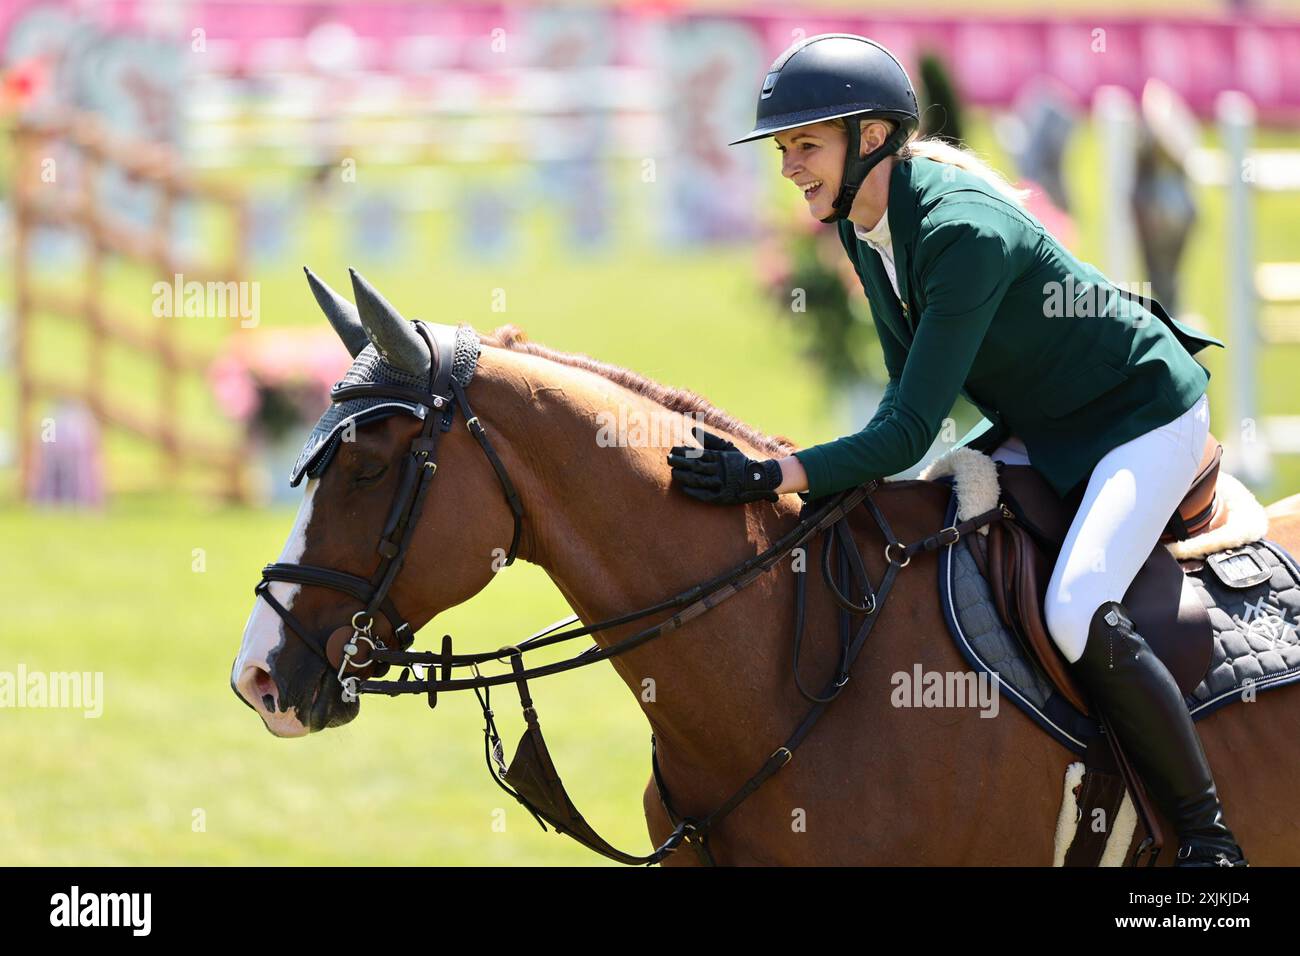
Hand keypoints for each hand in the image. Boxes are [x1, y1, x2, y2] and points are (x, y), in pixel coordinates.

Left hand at [667, 426, 782, 504]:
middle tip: (668, 459)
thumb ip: (709, 439)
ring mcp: (722, 484)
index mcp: (720, 457)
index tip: (672, 449)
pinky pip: (706, 495)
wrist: (759, 479)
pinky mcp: (723, 497)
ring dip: (684, 476)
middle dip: (680, 462)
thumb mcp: (727, 447)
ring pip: (699, 479)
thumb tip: (691, 429)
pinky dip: (694, 491)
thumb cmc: (739, 461)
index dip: (683, 452)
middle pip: (696, 466)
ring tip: (673, 473)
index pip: (698, 453)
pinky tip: (684, 488)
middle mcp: (720, 470)